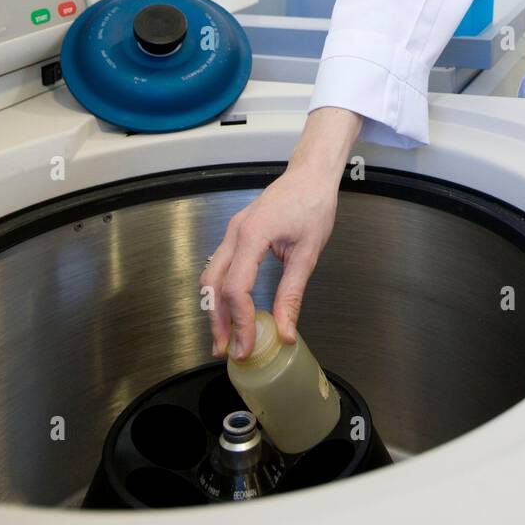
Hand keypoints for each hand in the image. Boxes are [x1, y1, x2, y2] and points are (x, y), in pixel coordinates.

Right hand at [198, 163, 339, 361]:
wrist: (311, 175)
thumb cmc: (313, 204)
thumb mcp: (307, 253)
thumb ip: (292, 295)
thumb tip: (285, 332)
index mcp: (253, 235)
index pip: (235, 288)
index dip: (240, 321)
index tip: (247, 345)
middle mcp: (235, 232)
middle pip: (213, 285)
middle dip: (217, 321)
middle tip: (227, 350)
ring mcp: (233, 231)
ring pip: (211, 275)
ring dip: (215, 308)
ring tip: (226, 336)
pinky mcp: (238, 233)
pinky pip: (221, 265)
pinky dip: (221, 291)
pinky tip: (232, 308)